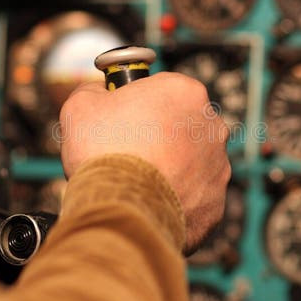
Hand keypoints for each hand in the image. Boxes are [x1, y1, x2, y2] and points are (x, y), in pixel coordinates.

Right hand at [58, 72, 230, 252]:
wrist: (121, 209)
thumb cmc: (103, 150)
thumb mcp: (82, 104)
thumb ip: (95, 90)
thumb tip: (99, 92)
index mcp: (186, 92)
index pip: (164, 91)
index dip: (140, 105)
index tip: (123, 121)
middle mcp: (212, 127)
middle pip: (182, 127)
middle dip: (160, 137)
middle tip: (129, 153)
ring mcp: (218, 168)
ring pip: (191, 164)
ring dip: (170, 170)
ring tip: (138, 182)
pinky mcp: (215, 204)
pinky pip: (193, 199)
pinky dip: (175, 201)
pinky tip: (151, 204)